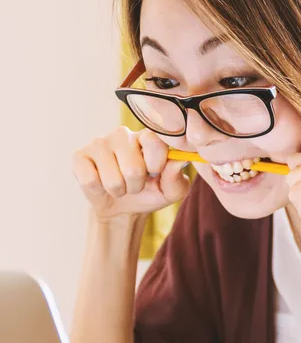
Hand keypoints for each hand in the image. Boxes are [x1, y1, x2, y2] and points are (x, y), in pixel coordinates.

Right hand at [73, 127, 189, 219]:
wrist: (123, 208)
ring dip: (119, 190)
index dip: (156, 164)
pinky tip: (101, 184)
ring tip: (120, 185)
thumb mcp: (172, 190)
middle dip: (136, 185)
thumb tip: (179, 160)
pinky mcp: (80, 156)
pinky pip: (90, 180)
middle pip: (133, 167)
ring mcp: (99, 143)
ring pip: (112, 178)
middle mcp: (123, 134)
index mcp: (148, 136)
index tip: (155, 172)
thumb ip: (177, 176)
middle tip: (135, 184)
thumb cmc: (151, 193)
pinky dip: (99, 191)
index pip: (154, 141)